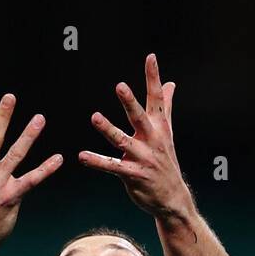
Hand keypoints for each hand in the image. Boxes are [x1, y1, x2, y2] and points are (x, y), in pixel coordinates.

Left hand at [78, 53, 190, 218]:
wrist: (172, 197)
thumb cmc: (165, 161)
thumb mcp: (166, 132)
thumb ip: (165, 106)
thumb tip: (171, 83)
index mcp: (159, 127)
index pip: (156, 98)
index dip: (153, 77)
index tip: (151, 57)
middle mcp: (152, 140)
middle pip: (139, 117)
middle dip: (130, 102)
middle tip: (120, 86)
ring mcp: (142, 158)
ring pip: (122, 141)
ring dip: (108, 129)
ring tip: (94, 117)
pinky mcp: (132, 175)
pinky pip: (112, 166)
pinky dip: (97, 161)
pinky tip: (82, 155)